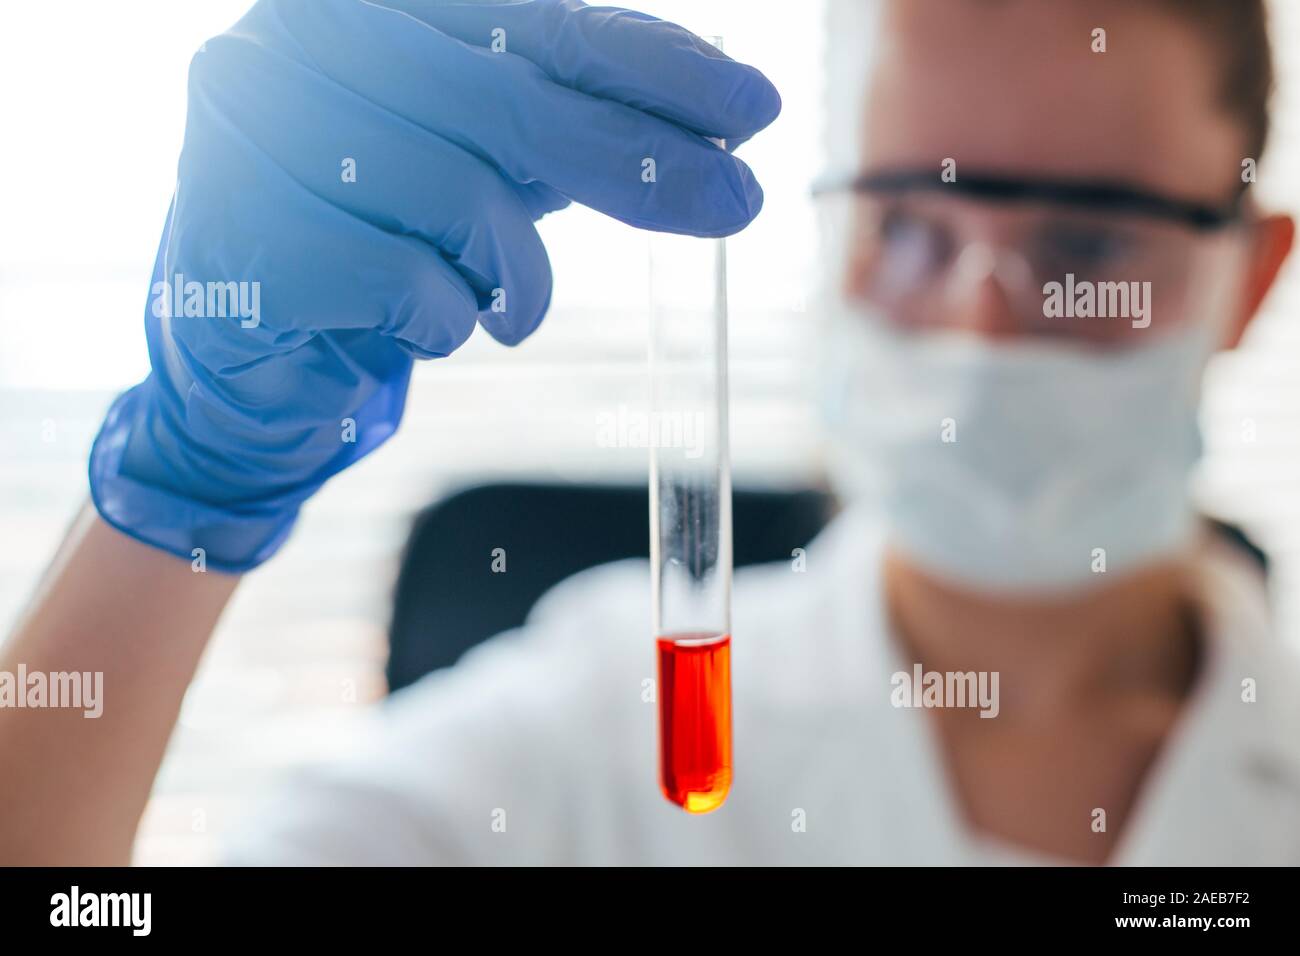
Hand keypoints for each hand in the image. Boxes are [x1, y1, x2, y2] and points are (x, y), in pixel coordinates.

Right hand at [90, 0, 779, 571]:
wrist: (245, 344)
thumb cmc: (376, 233)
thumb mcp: (479, 163)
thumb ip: (566, 124)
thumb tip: (725, 117)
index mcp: (364, 2)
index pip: (537, 25)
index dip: (655, 68)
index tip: (754, 110)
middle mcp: (296, 41)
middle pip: (508, 103)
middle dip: (638, 164)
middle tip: (734, 205)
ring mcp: (250, 134)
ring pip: (459, 197)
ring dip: (517, 274)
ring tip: (514, 307)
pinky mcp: (240, 236)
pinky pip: (401, 281)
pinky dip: (444, 320)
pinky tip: (429, 325)